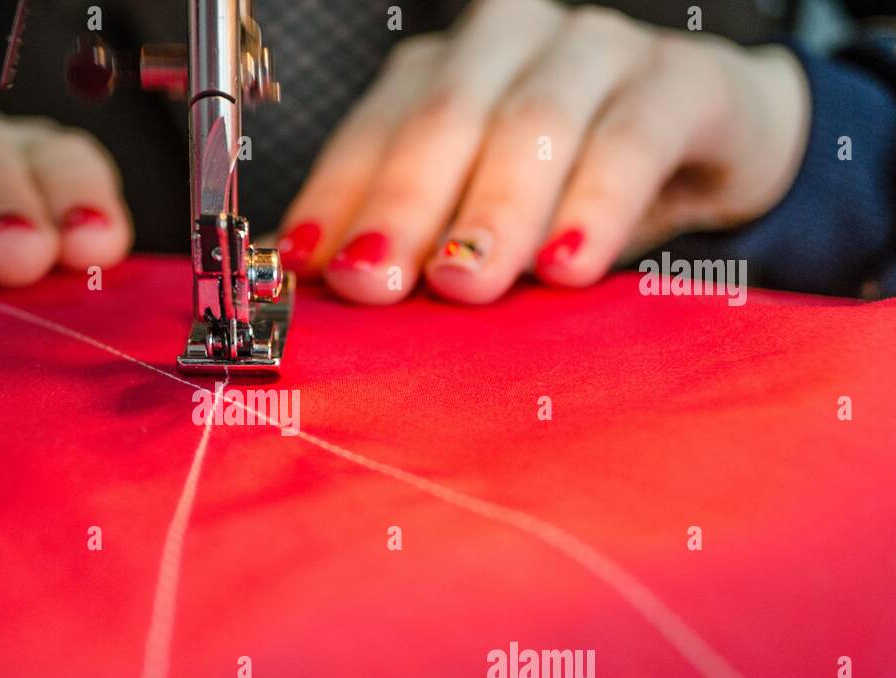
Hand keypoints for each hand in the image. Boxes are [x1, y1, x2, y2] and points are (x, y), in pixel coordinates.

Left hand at [275, 0, 809, 304]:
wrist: (713, 145)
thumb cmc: (572, 191)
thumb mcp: (483, 224)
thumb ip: (420, 246)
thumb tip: (335, 293)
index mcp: (444, 74)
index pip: (374, 131)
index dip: (337, 197)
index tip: (304, 264)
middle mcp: (510, 45)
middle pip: (443, 119)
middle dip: (403, 207)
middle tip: (375, 281)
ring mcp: (597, 50)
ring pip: (532, 123)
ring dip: (492, 210)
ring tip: (464, 282)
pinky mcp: (683, 81)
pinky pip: (634, 140)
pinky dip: (597, 204)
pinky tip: (570, 265)